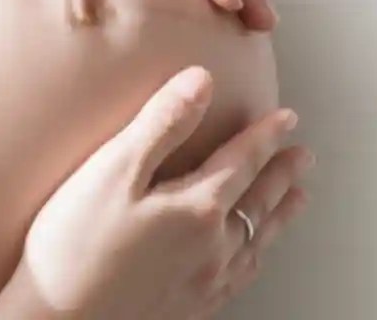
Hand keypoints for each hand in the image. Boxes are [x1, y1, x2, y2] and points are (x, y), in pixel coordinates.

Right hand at [0, 67, 312, 319]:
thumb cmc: (73, 248)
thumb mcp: (113, 171)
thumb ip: (161, 123)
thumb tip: (202, 80)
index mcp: (198, 207)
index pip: (243, 160)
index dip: (267, 135)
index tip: (288, 118)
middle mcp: (212, 246)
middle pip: (259, 200)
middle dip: (282, 174)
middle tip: (303, 156)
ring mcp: (203, 281)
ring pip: (257, 241)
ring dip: (279, 215)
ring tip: (297, 199)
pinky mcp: (188, 308)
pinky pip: (239, 277)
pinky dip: (256, 257)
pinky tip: (252, 257)